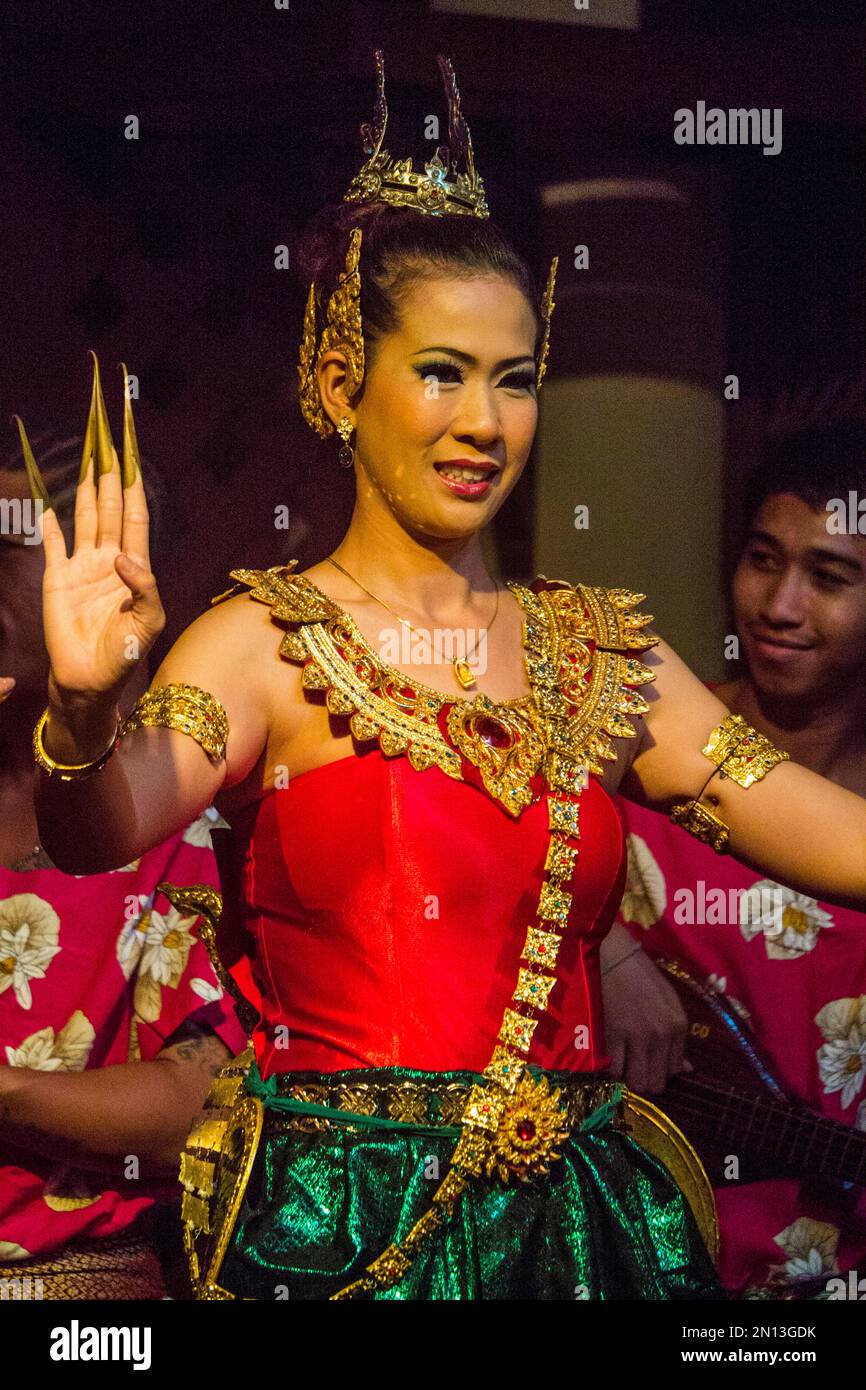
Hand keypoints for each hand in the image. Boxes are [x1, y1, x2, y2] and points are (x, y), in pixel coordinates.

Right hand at [21, 357, 165, 714]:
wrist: (90, 680)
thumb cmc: (126, 654)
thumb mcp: (149, 622)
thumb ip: (145, 587)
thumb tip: (124, 556)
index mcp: (135, 565)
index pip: (135, 516)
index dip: (134, 486)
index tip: (133, 455)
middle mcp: (108, 559)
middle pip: (109, 507)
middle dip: (110, 474)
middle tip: (108, 439)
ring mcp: (81, 567)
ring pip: (84, 518)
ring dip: (86, 489)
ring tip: (88, 458)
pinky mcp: (57, 580)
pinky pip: (52, 545)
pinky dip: (50, 525)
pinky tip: (49, 503)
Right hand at [601, 937, 690, 1093]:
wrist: (613, 955)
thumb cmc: (641, 975)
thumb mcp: (668, 1002)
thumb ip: (677, 1038)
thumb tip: (687, 1070)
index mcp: (678, 1025)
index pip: (674, 1070)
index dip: (659, 1070)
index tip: (648, 1064)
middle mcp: (662, 1035)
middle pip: (656, 1083)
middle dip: (644, 1080)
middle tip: (633, 1069)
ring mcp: (637, 1037)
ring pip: (636, 1082)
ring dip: (627, 1078)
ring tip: (620, 1065)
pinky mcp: (613, 1035)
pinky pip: (614, 1071)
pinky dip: (610, 1070)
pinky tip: (607, 1058)